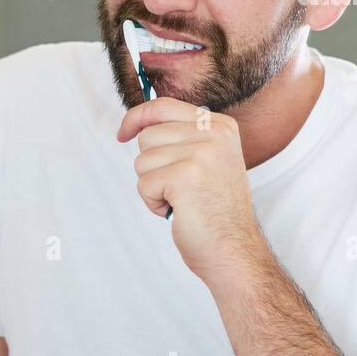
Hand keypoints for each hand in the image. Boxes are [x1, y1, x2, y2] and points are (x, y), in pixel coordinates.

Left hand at [117, 97, 266, 287]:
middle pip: (148, 136)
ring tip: (181, 199)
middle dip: (152, 166)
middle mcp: (214, 134)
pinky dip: (153, 203)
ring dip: (153, 186)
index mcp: (220, 126)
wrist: (233, 249)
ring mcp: (201, 153)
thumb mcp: (208, 161)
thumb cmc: (215, 210)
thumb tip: (139, 124)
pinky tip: (178, 210)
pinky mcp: (184, 176)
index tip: (123, 133)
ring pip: (142, 160)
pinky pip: (143, 184)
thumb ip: (183, 137)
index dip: (137, 117)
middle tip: (180, 188)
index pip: (163, 106)